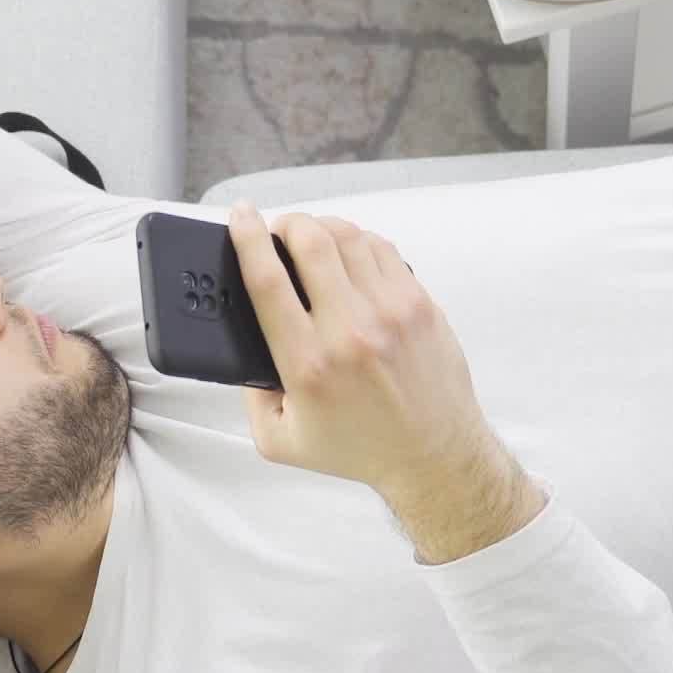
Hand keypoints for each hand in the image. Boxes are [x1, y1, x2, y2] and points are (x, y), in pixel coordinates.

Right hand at [230, 203, 540, 560]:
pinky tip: (349, 254)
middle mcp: (350, 331)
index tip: (240, 216)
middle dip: (287, 223)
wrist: (433, 457)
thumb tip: (243, 346)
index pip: (267, 280)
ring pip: (349, 236)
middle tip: (278, 231)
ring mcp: (390, 312)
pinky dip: (359, 241)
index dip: (247, 237)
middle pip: (310, 241)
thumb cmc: (360, 449)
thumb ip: (250, 396)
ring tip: (312, 239)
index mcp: (308, 364)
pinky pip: (383, 250)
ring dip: (322, 227)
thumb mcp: (280, 440)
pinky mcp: (420, 304)